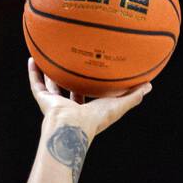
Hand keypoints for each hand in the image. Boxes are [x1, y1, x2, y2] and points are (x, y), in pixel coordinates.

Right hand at [27, 58, 150, 137]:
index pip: (85, 96)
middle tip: (69, 60)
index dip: (88, 85)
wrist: (73, 127)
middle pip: (66, 89)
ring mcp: (54, 104)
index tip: (91, 72)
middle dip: (67, 77)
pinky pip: (36, 84)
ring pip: (50, 85)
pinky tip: (33, 59)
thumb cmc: (95, 120)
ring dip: (48, 73)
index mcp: (83, 109)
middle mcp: (67, 106)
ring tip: (47, 56)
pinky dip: (33, 72)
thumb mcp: (118, 105)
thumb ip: (133, 96)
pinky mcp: (44, 101)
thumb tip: (149, 85)